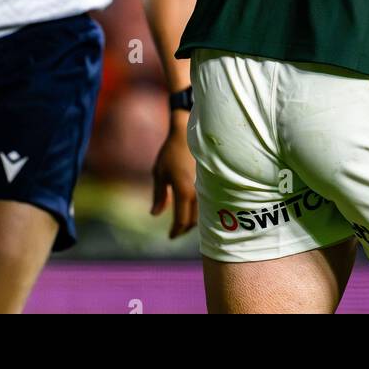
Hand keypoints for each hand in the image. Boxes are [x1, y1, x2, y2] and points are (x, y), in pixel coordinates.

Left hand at [150, 122, 197, 238]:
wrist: (191, 132)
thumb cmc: (171, 151)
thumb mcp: (159, 173)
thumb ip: (159, 195)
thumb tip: (155, 215)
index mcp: (184, 191)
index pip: (181, 220)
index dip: (176, 231)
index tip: (170, 236)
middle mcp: (198, 191)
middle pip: (194, 220)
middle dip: (184, 228)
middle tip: (176, 231)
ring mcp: (208, 186)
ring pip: (203, 212)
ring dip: (194, 220)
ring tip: (184, 220)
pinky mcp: (213, 181)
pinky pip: (208, 201)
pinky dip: (201, 209)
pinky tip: (194, 207)